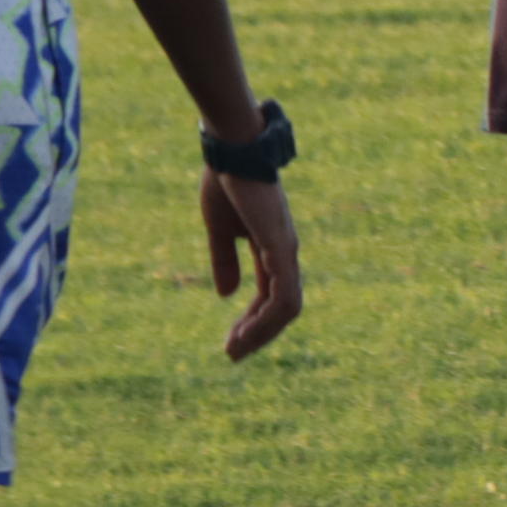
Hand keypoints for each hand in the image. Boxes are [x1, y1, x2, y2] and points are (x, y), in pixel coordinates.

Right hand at [202, 170, 301, 360]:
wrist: (232, 151)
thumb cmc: (226, 181)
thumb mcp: (220, 229)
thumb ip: (225, 261)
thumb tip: (228, 295)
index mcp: (272, 248)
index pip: (272, 295)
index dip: (254, 320)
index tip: (231, 339)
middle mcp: (285, 252)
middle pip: (284, 307)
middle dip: (260, 334)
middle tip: (233, 355)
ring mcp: (286, 250)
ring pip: (286, 307)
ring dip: (262, 333)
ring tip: (235, 349)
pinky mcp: (280, 247)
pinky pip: (282, 295)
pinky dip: (266, 318)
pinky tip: (245, 332)